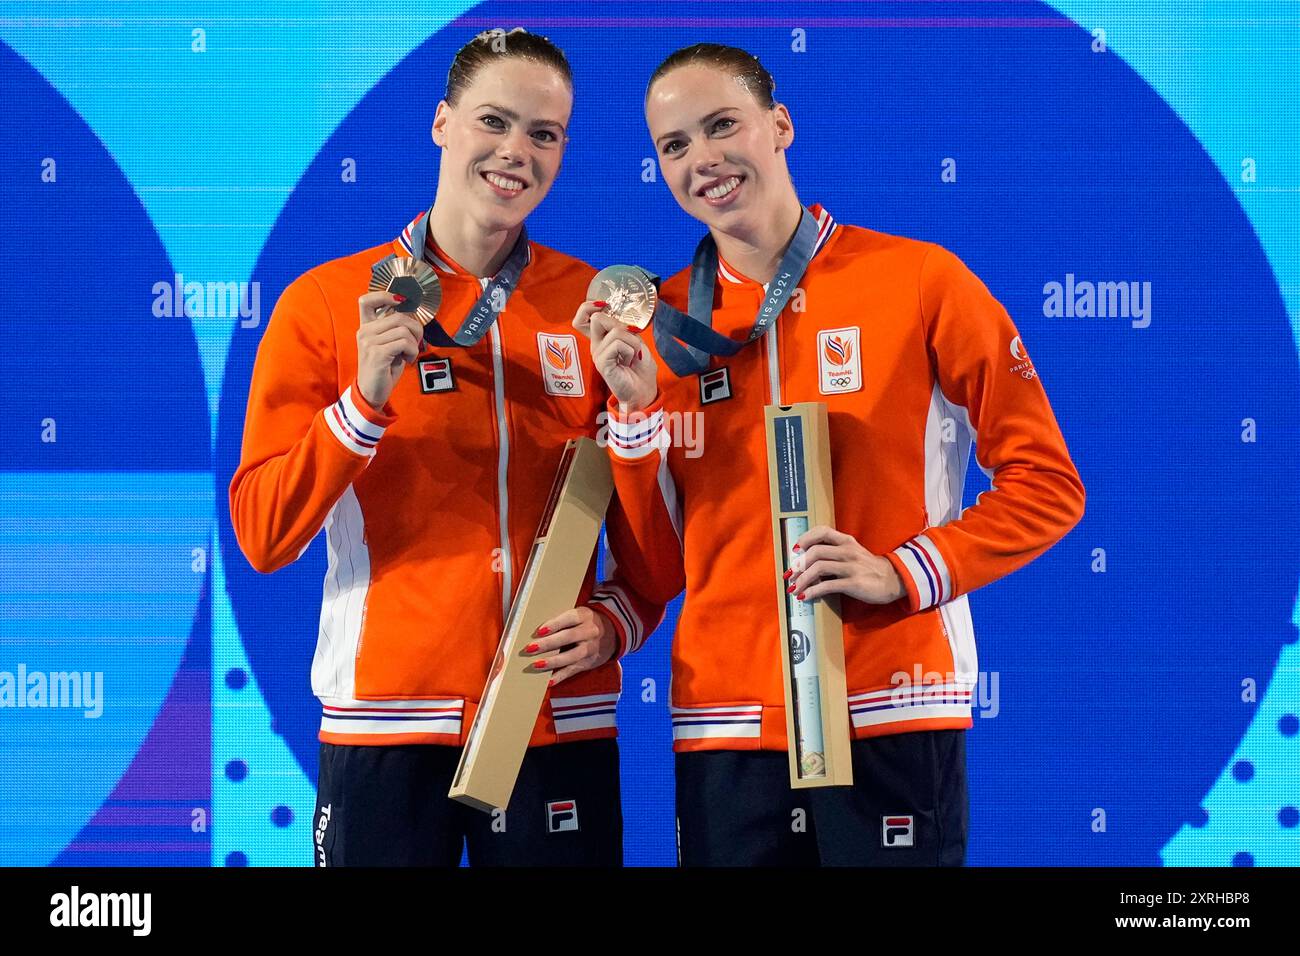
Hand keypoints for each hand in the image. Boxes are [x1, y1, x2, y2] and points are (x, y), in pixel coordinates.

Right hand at [356, 291, 424, 407]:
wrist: (371, 393)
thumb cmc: (383, 369)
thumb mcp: (389, 345)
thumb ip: (395, 330)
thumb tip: (412, 316)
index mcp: (366, 327)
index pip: (366, 300)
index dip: (385, 295)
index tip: (401, 300)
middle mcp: (364, 332)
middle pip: (398, 316)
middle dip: (415, 329)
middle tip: (415, 343)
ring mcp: (369, 342)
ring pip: (404, 330)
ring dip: (414, 343)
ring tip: (408, 354)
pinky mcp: (377, 353)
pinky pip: (404, 343)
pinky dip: (412, 352)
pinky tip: (407, 360)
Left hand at [523, 605, 616, 686]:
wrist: (613, 632)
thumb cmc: (586, 622)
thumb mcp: (579, 614)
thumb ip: (561, 620)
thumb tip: (535, 631)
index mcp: (584, 616)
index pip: (569, 618)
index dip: (554, 624)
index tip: (539, 631)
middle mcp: (589, 632)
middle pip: (568, 637)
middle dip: (548, 644)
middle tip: (530, 648)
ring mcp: (590, 649)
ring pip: (571, 656)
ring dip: (553, 662)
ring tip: (536, 665)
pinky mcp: (588, 663)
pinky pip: (573, 670)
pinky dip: (560, 676)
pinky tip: (548, 681)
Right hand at [572, 299, 656, 410]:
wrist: (644, 389)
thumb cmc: (640, 366)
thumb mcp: (635, 340)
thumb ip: (625, 328)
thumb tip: (621, 321)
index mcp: (602, 338)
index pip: (581, 318)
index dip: (589, 307)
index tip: (605, 306)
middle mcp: (596, 344)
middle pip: (597, 318)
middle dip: (621, 324)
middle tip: (631, 339)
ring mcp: (597, 354)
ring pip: (616, 331)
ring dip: (633, 341)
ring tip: (634, 355)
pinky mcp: (602, 363)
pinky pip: (617, 345)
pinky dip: (630, 350)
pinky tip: (629, 361)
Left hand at [786, 525, 906, 605]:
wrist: (894, 580)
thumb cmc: (869, 568)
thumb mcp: (854, 553)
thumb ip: (835, 552)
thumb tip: (809, 560)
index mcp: (847, 541)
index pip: (822, 531)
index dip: (806, 538)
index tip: (795, 549)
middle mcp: (848, 551)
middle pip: (815, 552)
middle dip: (798, 565)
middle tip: (790, 575)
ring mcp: (851, 567)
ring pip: (818, 568)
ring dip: (802, 580)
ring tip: (794, 588)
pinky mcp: (854, 583)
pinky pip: (827, 586)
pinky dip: (812, 591)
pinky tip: (806, 596)